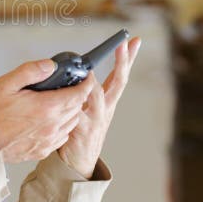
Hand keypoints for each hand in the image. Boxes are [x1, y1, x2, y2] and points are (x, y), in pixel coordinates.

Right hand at [0, 59, 93, 163]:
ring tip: (61, 101)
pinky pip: (63, 136)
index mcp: (46, 107)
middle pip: (78, 108)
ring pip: (72, 123)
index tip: (86, 76)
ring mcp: (49, 140)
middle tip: (71, 86)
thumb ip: (31, 71)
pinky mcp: (43, 150)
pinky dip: (63, 126)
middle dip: (78, 95)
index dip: (86, 83)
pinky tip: (52, 120)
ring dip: (72, 111)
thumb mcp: (6, 84)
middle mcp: (52, 125)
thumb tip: (50, 65)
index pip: (79, 94)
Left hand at [58, 37, 140, 177]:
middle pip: (117, 83)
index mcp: (107, 100)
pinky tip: (68, 98)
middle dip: (121, 63)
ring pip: (97, 98)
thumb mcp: (88, 106)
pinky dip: (73, 106)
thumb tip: (80, 65)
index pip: (120, 75)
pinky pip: (77, 115)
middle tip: (122, 46)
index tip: (134, 40)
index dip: (128, 58)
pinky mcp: (82, 131)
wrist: (78, 162)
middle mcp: (105, 108)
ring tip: (90, 70)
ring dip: (93, 84)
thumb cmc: (81, 129)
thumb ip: (85, 88)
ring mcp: (96, 120)